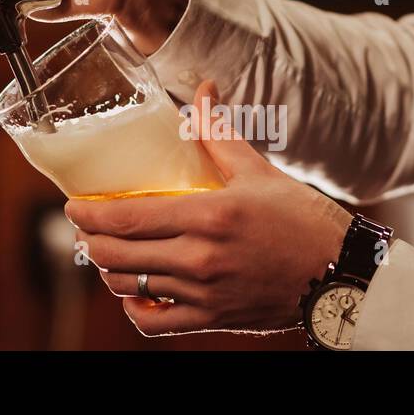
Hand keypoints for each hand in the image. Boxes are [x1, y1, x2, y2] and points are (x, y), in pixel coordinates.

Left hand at [65, 82, 352, 335]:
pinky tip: (137, 291)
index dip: (88, 214)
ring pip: (129, 286)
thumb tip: (201, 92)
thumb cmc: (303, 221)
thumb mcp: (260, 172)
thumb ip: (219, 134)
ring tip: (109, 252)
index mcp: (209, 216)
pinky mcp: (212, 319)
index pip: (126, 218)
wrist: (339, 274)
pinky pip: (154, 322)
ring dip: (109, 269)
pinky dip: (136, 308)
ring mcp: (203, 294)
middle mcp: (200, 259)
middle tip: (86, 227)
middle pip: (115, 255)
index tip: (74, 204)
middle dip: (89, 240)